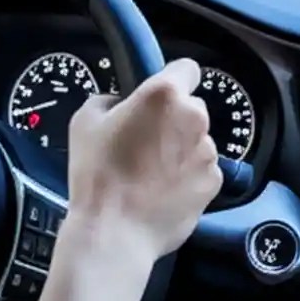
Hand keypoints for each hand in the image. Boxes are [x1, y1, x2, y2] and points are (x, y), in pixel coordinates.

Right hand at [66, 58, 221, 261]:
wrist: (114, 232)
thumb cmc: (96, 174)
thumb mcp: (85, 122)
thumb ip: (109, 100)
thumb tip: (121, 105)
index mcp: (164, 95)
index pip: (186, 68)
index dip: (172, 79)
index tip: (158, 97)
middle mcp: (194, 118)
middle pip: (190, 108)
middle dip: (173, 119)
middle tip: (145, 140)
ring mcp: (208, 152)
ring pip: (196, 140)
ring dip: (180, 149)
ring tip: (151, 173)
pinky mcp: (214, 182)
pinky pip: (202, 169)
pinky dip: (188, 176)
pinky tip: (163, 191)